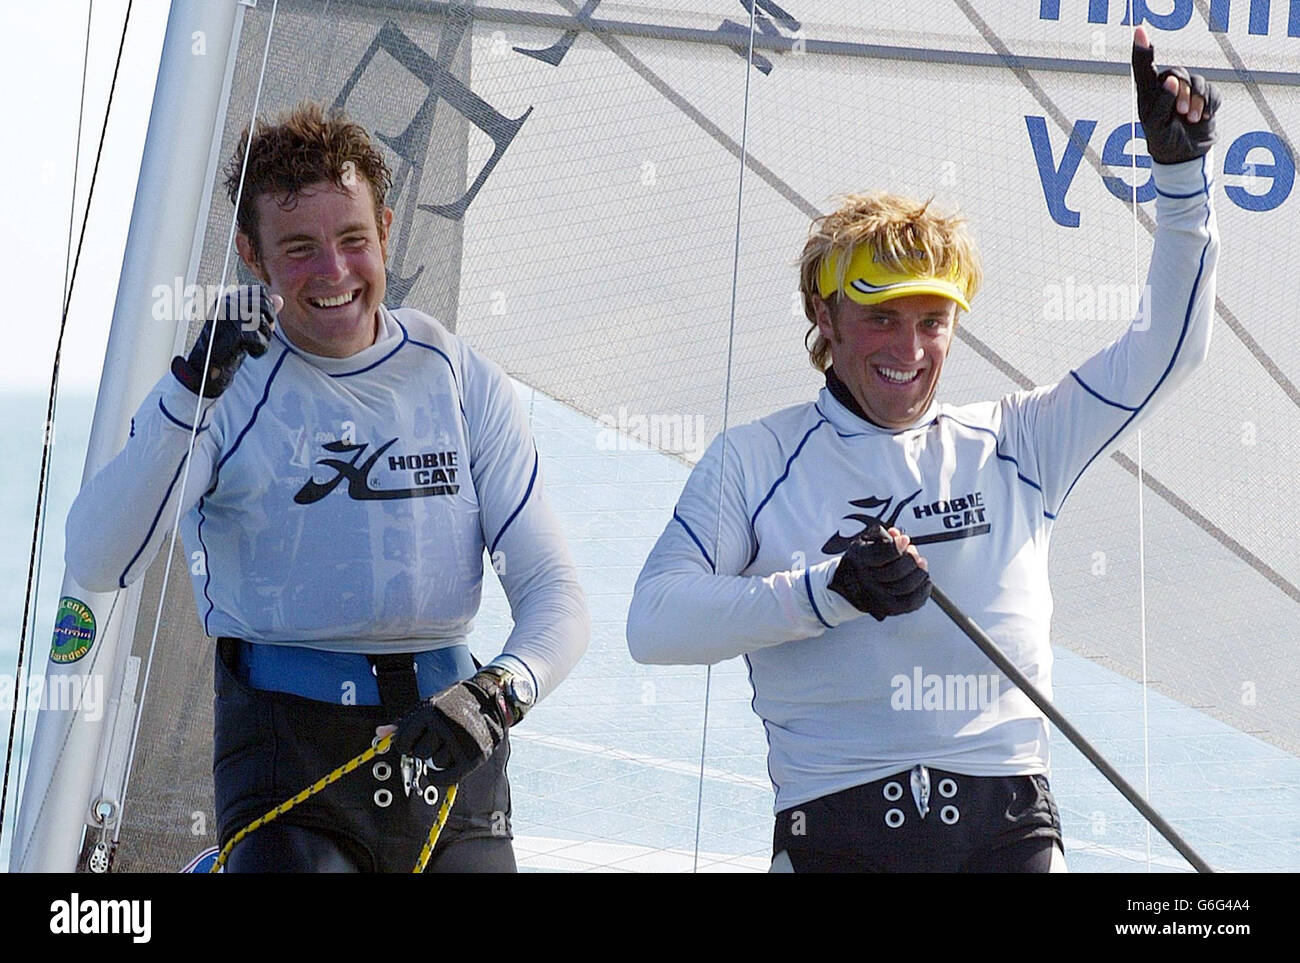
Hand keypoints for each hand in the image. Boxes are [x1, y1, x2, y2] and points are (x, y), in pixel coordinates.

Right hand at [171, 285, 279, 397]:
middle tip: (258, 336)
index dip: (267, 308)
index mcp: (227, 298)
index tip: (259, 323)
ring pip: (265, 323)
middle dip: (268, 323)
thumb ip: (263, 311)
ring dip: (264, 339)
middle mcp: (227, 303)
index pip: (260, 291)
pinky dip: (260, 350)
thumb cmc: (228, 345)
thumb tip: (280, 299)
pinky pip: (262, 340)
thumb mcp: (246, 324)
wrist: (208, 366)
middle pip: (265, 305)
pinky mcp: (235, 332)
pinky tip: (248, 353)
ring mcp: (229, 317)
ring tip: (250, 345)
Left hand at [378, 671, 509, 785]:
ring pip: (434, 764)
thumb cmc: (454, 703)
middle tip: (433, 742)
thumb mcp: (428, 707)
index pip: (403, 741)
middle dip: (422, 750)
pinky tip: (443, 768)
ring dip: (436, 760)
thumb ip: (405, 723)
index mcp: (430, 712)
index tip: (413, 741)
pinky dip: (440, 777)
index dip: (405, 744)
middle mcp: (445, 726)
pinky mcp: (473, 756)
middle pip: (418, 753)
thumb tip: (379, 734)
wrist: (490, 699)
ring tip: (446, 747)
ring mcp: (460, 742)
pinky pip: (447, 777)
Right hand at [827, 523, 930, 621]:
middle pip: (896, 571)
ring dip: (919, 573)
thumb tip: (897, 535)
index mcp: (860, 559)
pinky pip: (911, 603)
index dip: (897, 546)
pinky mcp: (889, 608)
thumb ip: (882, 536)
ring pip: (906, 587)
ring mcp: (878, 596)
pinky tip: (925, 581)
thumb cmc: (861, 561)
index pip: (882, 554)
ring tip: (921, 564)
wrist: (848, 585)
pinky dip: (923, 592)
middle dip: (911, 560)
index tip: (904, 539)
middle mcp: (867, 580)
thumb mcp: (865, 542)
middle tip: (913, 552)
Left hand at [1131, 26, 1219, 164]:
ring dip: (1195, 101)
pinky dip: (1208, 106)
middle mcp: (1168, 85)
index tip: (1139, 31)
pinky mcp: (1206, 96)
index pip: (1144, 66)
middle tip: (1181, 113)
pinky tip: (1202, 118)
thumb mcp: (1154, 124)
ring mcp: (1188, 90)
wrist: (1185, 154)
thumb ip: (1160, 101)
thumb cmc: (1162, 138)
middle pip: (1176, 73)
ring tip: (1191, 119)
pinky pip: (1212, 92)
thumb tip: (1171, 81)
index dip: (1142, 48)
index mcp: (1149, 91)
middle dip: (1181, 92)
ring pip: (1196, 81)